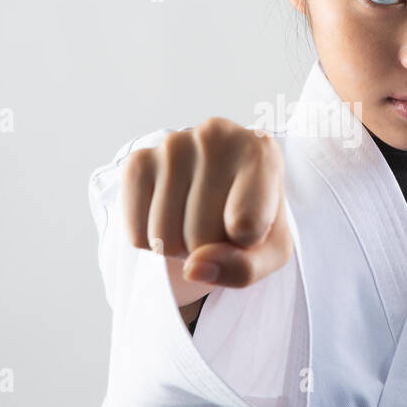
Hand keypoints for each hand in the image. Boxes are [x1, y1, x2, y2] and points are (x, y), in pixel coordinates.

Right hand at [122, 117, 292, 297]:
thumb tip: (193, 269)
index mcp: (261, 152)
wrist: (220, 184)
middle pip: (201, 238)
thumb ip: (244, 267)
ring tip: (196, 218)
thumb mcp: (269, 250)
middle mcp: (215, 137)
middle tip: (218, 223)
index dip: (246, 243)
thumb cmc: (253, 217)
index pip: (247, 224)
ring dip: (180, 247)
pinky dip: (152, 241)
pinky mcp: (138, 161)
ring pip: (164, 239)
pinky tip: (171, 214)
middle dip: (209, 248)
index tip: (252, 225)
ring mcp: (173, 145)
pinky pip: (137, 233)